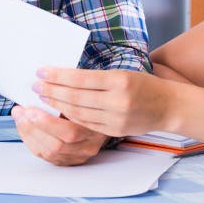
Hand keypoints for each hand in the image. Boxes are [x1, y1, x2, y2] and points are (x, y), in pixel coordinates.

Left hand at [11, 105, 107, 165]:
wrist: (102, 120)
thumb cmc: (91, 105)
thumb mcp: (88, 98)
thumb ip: (71, 97)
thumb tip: (43, 89)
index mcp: (97, 130)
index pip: (72, 131)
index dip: (49, 121)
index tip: (34, 108)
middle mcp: (88, 146)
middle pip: (58, 144)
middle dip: (35, 127)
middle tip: (22, 111)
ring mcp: (77, 156)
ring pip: (49, 151)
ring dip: (29, 133)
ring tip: (20, 116)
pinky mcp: (66, 160)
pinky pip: (44, 155)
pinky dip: (31, 140)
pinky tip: (24, 127)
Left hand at [34, 68, 173, 136]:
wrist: (168, 106)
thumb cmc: (144, 85)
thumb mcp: (123, 73)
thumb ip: (97, 77)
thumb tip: (65, 77)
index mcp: (119, 80)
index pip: (80, 78)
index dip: (58, 76)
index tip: (41, 71)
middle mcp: (117, 101)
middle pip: (75, 97)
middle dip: (52, 91)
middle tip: (35, 85)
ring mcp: (115, 118)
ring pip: (77, 113)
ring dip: (56, 105)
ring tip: (43, 97)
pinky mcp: (114, 131)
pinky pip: (86, 124)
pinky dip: (70, 118)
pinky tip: (59, 111)